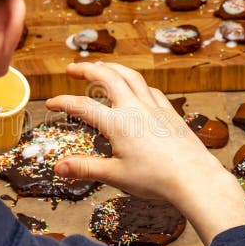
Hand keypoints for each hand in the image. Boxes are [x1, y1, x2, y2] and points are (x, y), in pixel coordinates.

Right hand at [46, 62, 244, 245]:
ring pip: (130, 76)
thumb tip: (58, 167)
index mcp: (117, 122)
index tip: (50, 102)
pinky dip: (136, 82)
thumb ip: (85, 168)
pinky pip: (149, 88)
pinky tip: (134, 86)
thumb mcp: (115, 175)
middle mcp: (134, 107)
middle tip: (73, 68)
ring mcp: (154, 106)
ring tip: (101, 66)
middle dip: (87, 69)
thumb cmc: (156, 178)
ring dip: (112, 68)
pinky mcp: (169, 111)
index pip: (83, 106)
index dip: (63, 102)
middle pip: (107, 77)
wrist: (194, 177)